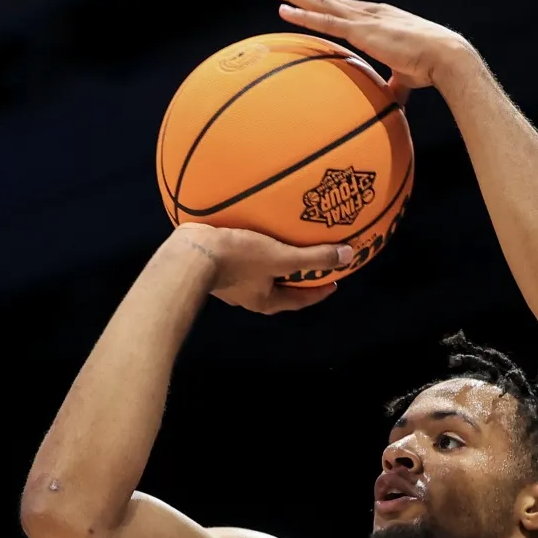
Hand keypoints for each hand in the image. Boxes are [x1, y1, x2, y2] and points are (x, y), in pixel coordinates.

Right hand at [176, 224, 350, 313]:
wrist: (189, 253)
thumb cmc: (238, 258)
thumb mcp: (281, 257)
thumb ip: (314, 258)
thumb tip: (348, 256)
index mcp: (266, 301)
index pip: (301, 300)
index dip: (319, 291)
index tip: (333, 282)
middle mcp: (249, 297)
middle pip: (281, 289)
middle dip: (298, 278)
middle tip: (313, 265)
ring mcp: (231, 284)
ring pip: (261, 275)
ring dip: (275, 265)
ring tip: (285, 248)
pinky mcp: (217, 268)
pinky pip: (244, 261)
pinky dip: (256, 252)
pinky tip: (255, 236)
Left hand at [265, 0, 479, 97]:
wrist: (446, 58)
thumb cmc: (431, 67)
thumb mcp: (406, 76)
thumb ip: (393, 86)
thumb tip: (390, 103)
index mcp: (378, 19)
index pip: (342, 8)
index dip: (320, 3)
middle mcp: (368, 12)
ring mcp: (364, 19)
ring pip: (320, 2)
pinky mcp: (363, 30)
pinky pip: (326, 20)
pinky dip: (304, 15)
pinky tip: (284, 11)